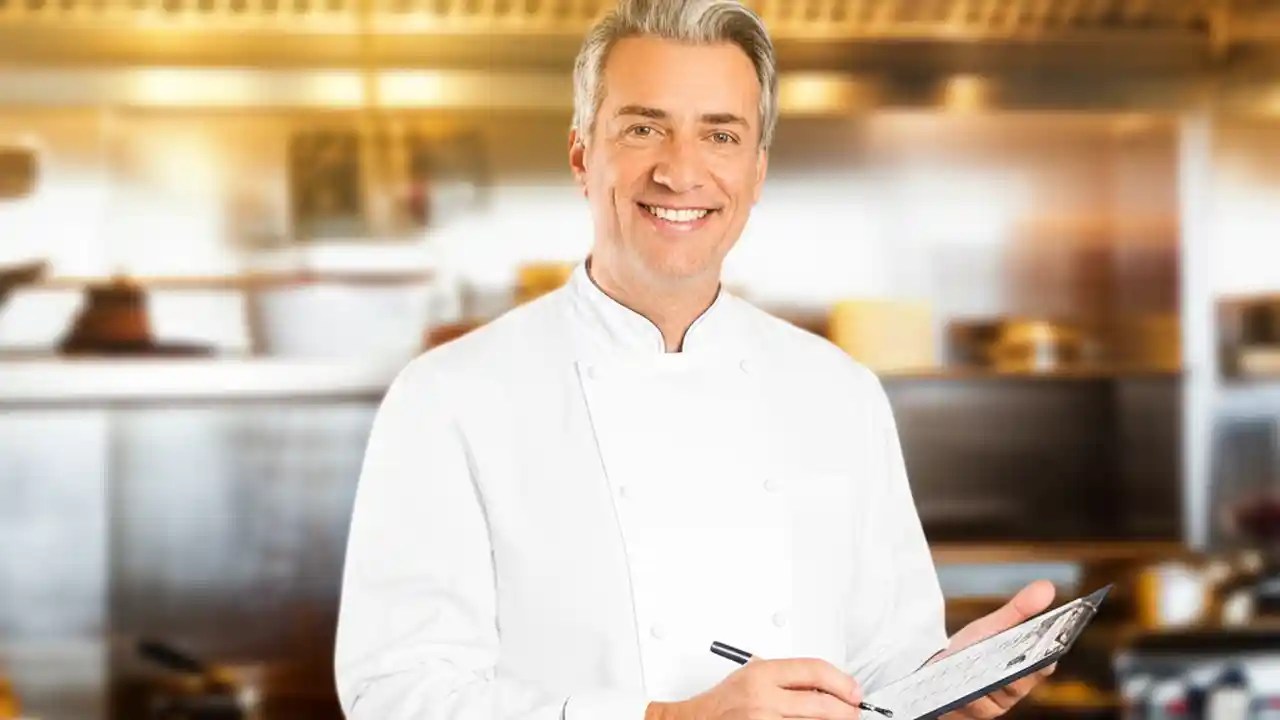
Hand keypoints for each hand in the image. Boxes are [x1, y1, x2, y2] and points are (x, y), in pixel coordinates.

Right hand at [646, 657, 863, 719]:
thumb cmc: (720, 704)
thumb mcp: (751, 676)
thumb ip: (784, 678)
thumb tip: (822, 686)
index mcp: (761, 675)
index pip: (814, 671)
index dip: (842, 681)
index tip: (854, 690)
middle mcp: (764, 700)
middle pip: (823, 704)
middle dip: (846, 708)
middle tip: (854, 710)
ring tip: (837, 719)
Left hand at [934, 580, 1056, 718]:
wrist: (932, 665)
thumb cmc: (968, 648)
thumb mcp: (992, 626)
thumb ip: (1020, 610)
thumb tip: (1047, 586)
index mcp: (1021, 671)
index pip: (1041, 669)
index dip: (1042, 662)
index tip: (1043, 653)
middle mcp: (1008, 693)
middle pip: (1018, 685)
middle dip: (1011, 672)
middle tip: (1003, 658)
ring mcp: (988, 707)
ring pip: (992, 699)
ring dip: (983, 683)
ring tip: (973, 670)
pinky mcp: (966, 715)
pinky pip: (968, 708)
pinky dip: (963, 696)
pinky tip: (956, 686)